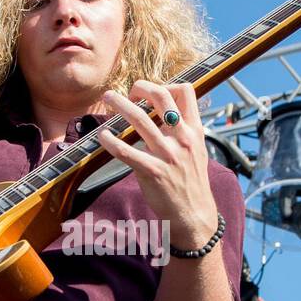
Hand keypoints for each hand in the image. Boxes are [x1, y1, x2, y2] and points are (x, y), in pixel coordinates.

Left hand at [95, 81, 218, 248]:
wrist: (194, 214)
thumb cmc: (191, 182)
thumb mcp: (197, 151)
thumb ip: (184, 131)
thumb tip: (165, 112)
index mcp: (194, 131)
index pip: (186, 92)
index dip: (166, 85)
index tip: (150, 94)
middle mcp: (182, 138)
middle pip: (162, 97)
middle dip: (141, 88)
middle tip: (127, 92)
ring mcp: (167, 155)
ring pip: (140, 119)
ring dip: (120, 104)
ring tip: (108, 98)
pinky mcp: (152, 172)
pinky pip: (127, 151)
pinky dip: (111, 141)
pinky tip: (103, 136)